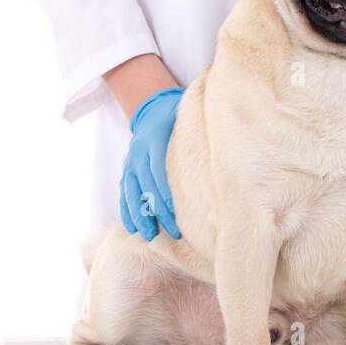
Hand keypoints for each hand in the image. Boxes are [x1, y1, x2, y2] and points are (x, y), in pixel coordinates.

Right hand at [119, 86, 183, 239]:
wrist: (150, 109)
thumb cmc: (175, 117)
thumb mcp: (185, 118)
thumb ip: (197, 130)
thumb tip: (222, 137)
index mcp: (154, 139)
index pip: (157, 169)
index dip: (164, 192)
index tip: (174, 212)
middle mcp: (138, 151)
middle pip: (146, 184)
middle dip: (157, 209)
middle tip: (171, 230)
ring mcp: (129, 161)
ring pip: (131, 192)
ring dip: (140, 215)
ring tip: (149, 235)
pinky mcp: (125, 169)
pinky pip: (123, 192)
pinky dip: (126, 210)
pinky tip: (131, 227)